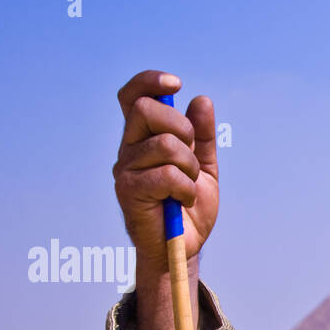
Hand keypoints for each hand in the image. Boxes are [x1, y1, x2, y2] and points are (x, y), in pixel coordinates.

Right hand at [112, 70, 218, 276]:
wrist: (182, 248)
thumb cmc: (189, 209)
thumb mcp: (204, 168)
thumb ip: (203, 137)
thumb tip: (201, 101)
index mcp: (143, 138)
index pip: (133, 96)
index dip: (150, 81)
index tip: (176, 83)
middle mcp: (128, 148)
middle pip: (146, 110)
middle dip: (181, 128)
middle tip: (191, 157)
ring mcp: (125, 169)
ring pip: (164, 144)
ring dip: (189, 166)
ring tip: (189, 186)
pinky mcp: (128, 191)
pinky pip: (165, 174)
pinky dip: (185, 187)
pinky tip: (184, 200)